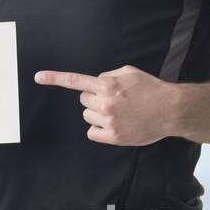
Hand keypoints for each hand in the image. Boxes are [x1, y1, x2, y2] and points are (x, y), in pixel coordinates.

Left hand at [33, 65, 178, 145]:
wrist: (171, 110)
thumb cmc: (151, 89)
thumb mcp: (129, 73)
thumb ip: (108, 76)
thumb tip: (95, 82)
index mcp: (107, 85)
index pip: (75, 81)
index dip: (54, 78)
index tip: (38, 77)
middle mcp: (105, 103)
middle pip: (83, 101)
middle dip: (93, 99)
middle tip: (113, 100)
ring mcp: (109, 121)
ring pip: (88, 116)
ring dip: (97, 113)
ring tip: (119, 112)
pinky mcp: (113, 137)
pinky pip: (92, 132)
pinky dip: (99, 129)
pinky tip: (115, 125)